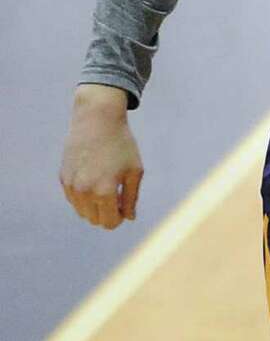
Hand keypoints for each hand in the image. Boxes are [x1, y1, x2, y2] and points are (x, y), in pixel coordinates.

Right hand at [60, 84, 143, 228]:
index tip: (125, 204)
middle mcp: (84, 191)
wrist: (97, 118)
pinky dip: (83, 196)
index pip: (110, 222)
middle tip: (117, 195)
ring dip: (94, 206)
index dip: (120, 217)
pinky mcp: (63, 177)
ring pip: (82, 212)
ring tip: (106, 187)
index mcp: (104, 192)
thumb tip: (129, 218)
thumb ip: (131, 198)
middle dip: (107, 213)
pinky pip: (73, 199)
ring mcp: (71, 185)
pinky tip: (94, 179)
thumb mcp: (134, 171)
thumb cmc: (121, 144)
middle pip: (95, 220)